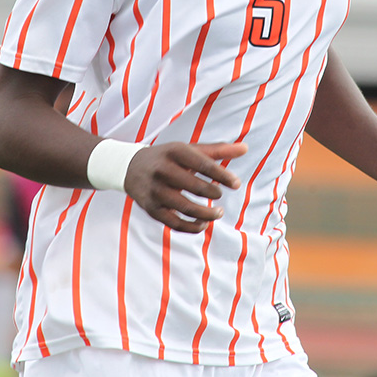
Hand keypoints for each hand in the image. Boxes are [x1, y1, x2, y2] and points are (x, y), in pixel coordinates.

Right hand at [124, 142, 245, 233]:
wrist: (130, 167)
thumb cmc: (169, 157)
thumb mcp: (189, 149)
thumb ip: (218, 150)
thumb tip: (246, 149)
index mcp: (175, 151)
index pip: (203, 164)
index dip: (223, 175)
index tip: (236, 184)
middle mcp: (163, 170)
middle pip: (194, 186)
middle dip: (213, 193)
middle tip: (220, 196)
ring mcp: (156, 191)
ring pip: (185, 207)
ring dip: (206, 214)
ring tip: (219, 213)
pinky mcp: (151, 208)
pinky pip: (174, 223)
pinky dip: (192, 227)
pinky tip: (204, 224)